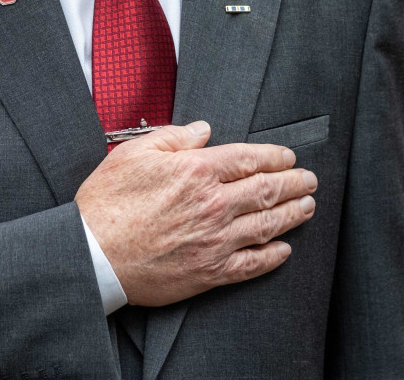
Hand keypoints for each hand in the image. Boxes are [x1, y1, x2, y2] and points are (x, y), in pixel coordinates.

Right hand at [75, 121, 317, 306]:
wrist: (93, 256)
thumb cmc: (107, 203)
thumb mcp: (133, 154)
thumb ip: (174, 138)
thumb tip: (203, 130)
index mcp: (196, 171)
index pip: (248, 158)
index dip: (274, 156)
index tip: (288, 156)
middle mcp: (213, 205)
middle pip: (267, 190)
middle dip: (294, 182)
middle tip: (310, 179)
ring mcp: (215, 241)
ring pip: (267, 224)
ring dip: (293, 214)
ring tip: (308, 206)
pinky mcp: (209, 272)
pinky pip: (251, 264)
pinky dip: (273, 256)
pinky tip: (284, 250)